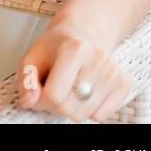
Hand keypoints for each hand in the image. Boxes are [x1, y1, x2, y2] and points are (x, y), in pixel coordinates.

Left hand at [17, 19, 132, 120]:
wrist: (82, 35)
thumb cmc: (55, 48)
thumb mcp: (31, 58)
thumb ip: (26, 81)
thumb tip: (29, 101)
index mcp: (73, 50)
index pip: (54, 95)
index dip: (40, 100)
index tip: (38, 92)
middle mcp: (97, 60)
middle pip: (69, 108)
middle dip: (55, 105)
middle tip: (53, 89)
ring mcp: (113, 72)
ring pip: (85, 114)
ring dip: (72, 107)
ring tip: (68, 88)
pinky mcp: (124, 83)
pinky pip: (101, 116)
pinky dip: (89, 109)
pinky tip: (84, 92)